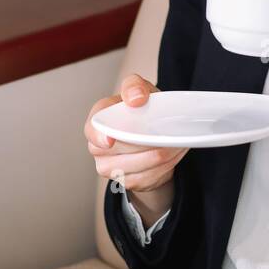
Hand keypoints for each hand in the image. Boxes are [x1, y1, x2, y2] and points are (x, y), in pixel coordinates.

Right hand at [84, 74, 187, 200]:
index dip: (99, 136)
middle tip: (168, 135)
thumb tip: (136, 98)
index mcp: (98, 121)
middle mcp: (98, 147)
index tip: (110, 141)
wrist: (152, 135)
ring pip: (139, 166)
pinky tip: (172, 155)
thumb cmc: (142, 109)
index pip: (92, 130)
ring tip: (176, 144)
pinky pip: (148, 178)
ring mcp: (109, 167)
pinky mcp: (126, 182)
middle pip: (123, 150)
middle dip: (147, 143)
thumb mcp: (140, 90)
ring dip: (161, 156)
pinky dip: (165, 167)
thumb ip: (134, 86)